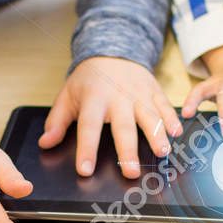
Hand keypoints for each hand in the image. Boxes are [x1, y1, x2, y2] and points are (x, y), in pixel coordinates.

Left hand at [39, 56, 181, 176]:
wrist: (113, 50)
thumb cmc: (89, 79)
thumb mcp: (68, 96)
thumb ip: (57, 121)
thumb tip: (45, 143)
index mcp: (93, 99)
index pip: (88, 127)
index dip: (86, 149)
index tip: (85, 169)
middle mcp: (117, 97)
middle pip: (123, 126)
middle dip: (127, 150)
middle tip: (130, 172)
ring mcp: (138, 94)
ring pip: (149, 116)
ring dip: (156, 134)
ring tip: (162, 152)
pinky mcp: (154, 90)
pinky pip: (165, 105)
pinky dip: (172, 118)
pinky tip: (177, 132)